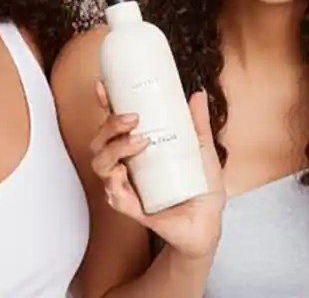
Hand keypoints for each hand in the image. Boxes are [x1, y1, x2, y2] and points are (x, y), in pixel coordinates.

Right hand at [89, 82, 225, 258]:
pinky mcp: (132, 208)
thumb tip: (197, 94)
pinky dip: (116, 184)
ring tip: (139, 142)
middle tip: (133, 118)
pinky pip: (114, 196)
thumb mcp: (202, 150)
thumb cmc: (201, 186)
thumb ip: (198, 123)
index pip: (113, 125)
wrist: (208, 222)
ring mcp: (126, 186)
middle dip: (110, 126)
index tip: (103, 87)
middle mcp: (126, 165)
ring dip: (114, 150)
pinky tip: (124, 175)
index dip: (104, 106)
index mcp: (137, 148)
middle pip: (100, 142)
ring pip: (101, 165)